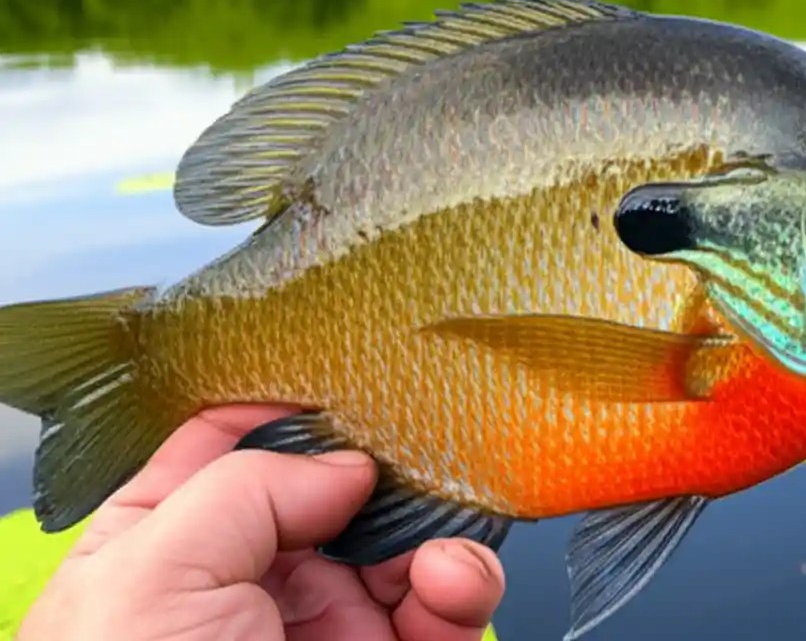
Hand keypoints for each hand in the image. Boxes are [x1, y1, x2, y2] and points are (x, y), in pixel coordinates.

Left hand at [17, 406, 505, 640]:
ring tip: (442, 553)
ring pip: (404, 546)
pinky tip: (455, 585)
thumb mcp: (154, 574)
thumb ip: (247, 488)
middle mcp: (252, 581)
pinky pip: (445, 610)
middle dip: (387, 470)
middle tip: (418, 458)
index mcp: (169, 542)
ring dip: (438, 534)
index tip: (347, 374)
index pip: (231, 445)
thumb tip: (341, 464)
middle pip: (339, 490)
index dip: (288, 405)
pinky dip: (465, 587)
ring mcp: (326, 629)